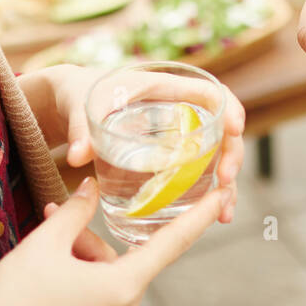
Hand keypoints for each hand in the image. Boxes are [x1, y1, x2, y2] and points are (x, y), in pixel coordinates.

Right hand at [0, 178, 229, 305]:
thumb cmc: (14, 298)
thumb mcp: (46, 242)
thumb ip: (77, 210)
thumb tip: (92, 186)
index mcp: (123, 287)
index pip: (173, 242)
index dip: (199, 214)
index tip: (224, 194)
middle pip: (121, 254)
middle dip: (86, 236)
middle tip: (51, 221)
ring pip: (107, 270)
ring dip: (78, 255)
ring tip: (41, 256)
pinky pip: (99, 290)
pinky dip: (78, 274)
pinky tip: (47, 272)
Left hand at [25, 64, 244, 222]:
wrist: (71, 102)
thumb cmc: (79, 94)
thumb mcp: (79, 107)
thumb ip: (79, 129)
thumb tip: (77, 157)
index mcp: (163, 89)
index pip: (210, 92)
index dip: (229, 108)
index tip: (234, 130)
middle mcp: (178, 111)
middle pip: (221, 129)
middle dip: (231, 155)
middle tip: (225, 182)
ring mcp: (176, 134)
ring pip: (215, 155)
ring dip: (227, 183)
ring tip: (224, 213)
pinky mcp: (169, 154)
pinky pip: (198, 171)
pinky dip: (209, 192)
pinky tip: (213, 217)